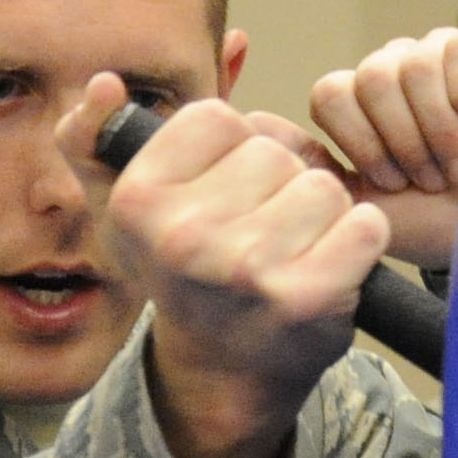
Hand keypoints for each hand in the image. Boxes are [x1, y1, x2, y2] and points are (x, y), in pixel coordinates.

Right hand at [60, 77, 387, 457]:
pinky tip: (329, 268)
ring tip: (293, 252)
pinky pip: (364, 225)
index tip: (220, 196)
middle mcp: (186, 238)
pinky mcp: (308, 298)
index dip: (232, 152)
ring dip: (321, 215)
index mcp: (139, 201)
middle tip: (260, 233)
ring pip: (323, 186)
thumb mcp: (122, 211)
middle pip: (275, 152)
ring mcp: (248, 271)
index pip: (220, 119)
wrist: (224, 374)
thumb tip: (103, 83)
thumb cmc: (181, 276)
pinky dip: (359, 241)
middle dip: (279, 184)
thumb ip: (93, 140)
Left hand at [307, 22, 457, 270]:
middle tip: (429, 178)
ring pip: (413, 65)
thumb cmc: (437, 222)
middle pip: (370, 77)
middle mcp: (398, 69)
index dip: (361, 143)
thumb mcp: (362, 204)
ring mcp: (441, 53)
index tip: (391, 182)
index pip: (331, 92)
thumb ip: (311, 165)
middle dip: (402, 142)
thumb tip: (251, 125)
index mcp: (363, 102)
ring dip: (440, 132)